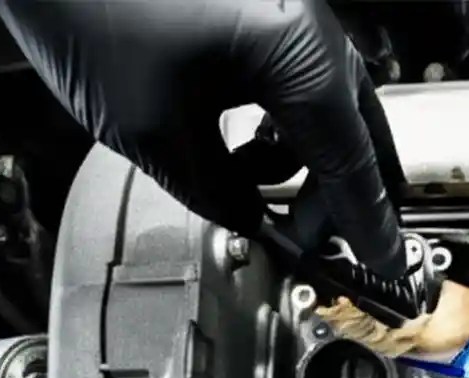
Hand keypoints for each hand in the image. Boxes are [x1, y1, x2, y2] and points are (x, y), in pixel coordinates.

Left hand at [0, 0, 407, 276]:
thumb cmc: (84, 8)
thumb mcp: (153, 132)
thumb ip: (218, 192)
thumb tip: (247, 220)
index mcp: (297, 51)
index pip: (351, 161)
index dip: (367, 223)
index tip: (384, 260)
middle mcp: (305, 24)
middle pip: (353, 131)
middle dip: (329, 194)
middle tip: (301, 239)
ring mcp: (285, 10)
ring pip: (323, 107)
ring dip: (295, 159)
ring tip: (245, 188)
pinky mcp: (259, 9)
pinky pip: (292, 79)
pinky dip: (275, 123)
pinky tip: (235, 146)